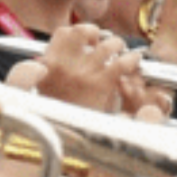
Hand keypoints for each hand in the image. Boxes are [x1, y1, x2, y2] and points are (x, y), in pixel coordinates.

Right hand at [16, 23, 156, 114]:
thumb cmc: (56, 122)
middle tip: (105, 45)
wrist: (60, 144)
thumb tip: (50, 62)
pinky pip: (121, 62)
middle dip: (98, 34)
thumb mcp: (42, 94)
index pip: (63, 33)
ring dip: (117, 45)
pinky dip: (130, 60)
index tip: (87, 39)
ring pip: (106, 45)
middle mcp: (61, 65)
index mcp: (46, 66)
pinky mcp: (100, 84)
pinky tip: (133, 63)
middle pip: (83, 32)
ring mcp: (81, 73)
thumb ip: (44, 75)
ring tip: (121, 52)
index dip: (79, 32)